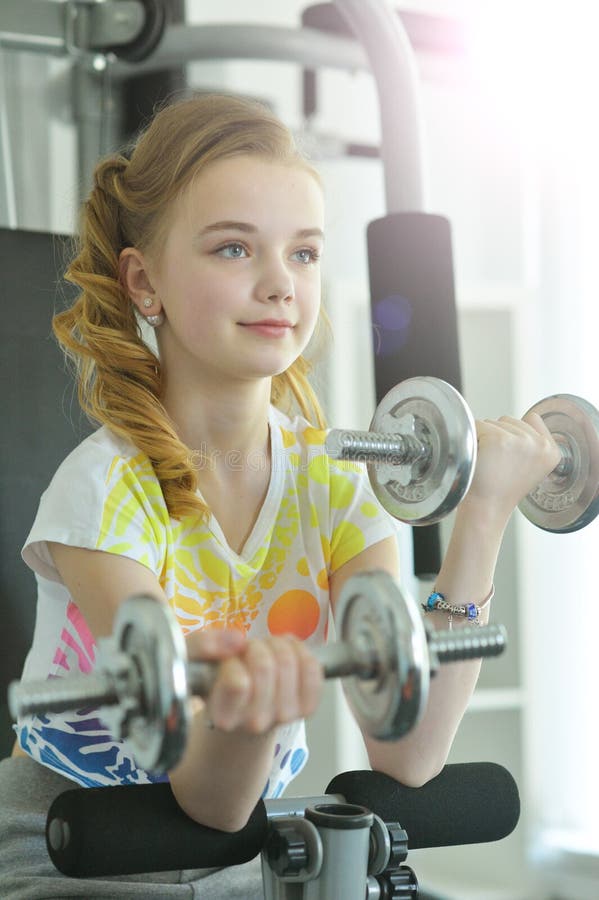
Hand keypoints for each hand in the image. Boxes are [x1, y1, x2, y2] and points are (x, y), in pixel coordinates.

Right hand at [186, 630, 323, 735]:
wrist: (241, 715)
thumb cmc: (217, 685)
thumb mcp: (193, 663)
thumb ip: (200, 646)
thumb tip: (237, 640)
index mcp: (223, 716)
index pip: (238, 683)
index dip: (233, 660)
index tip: (229, 661)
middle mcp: (254, 724)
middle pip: (265, 665)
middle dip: (255, 647)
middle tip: (247, 654)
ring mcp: (284, 716)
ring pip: (288, 660)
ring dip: (276, 646)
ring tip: (265, 653)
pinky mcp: (307, 707)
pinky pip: (313, 666)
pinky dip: (299, 650)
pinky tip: (285, 655)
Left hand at [464, 411, 561, 521]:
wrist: (486, 507)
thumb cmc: (501, 487)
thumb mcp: (530, 466)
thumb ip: (531, 442)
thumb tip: (523, 418)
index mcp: (552, 451)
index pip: (532, 419)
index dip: (515, 434)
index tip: (510, 456)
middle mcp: (540, 445)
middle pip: (509, 419)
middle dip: (498, 436)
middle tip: (497, 463)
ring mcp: (520, 441)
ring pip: (493, 422)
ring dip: (485, 437)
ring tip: (489, 462)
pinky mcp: (498, 439)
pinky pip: (478, 425)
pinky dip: (473, 439)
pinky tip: (479, 459)